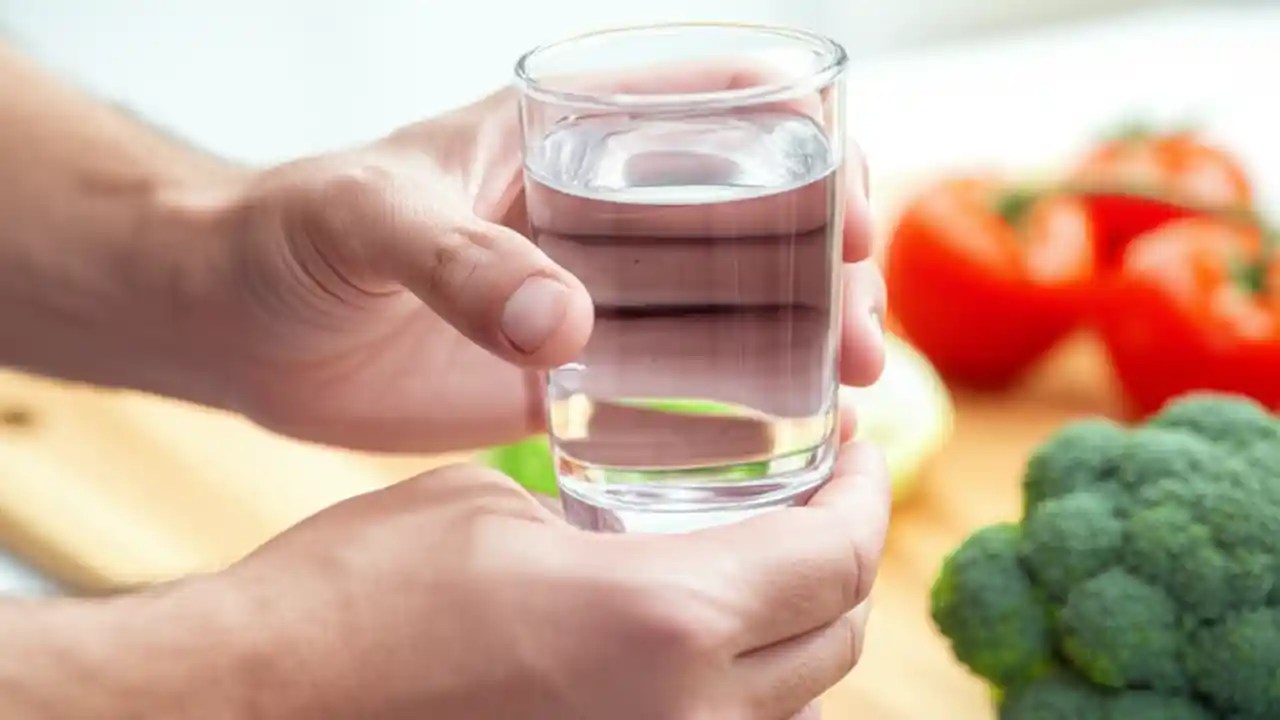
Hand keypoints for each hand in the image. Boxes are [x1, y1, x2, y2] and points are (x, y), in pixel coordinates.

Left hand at [172, 83, 881, 451]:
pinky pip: (673, 382)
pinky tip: (787, 436)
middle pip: (754, 217)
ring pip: (730, 302)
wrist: (236, 323)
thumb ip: (456, 261)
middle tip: (864, 336)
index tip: (854, 213)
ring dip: (801, 337)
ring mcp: (593, 291)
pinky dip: (732, 404)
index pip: (720, 108)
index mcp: (566, 135)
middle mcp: (597, 210)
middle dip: (828, 263)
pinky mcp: (571, 371)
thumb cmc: (286, 234)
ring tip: (854, 390)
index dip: (810, 145)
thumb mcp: (363, 220)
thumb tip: (566, 326)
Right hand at [174, 431, 887, 718]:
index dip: (864, 496)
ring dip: (796, 627)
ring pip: (791, 702)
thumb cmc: (355, 592)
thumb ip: (601, 513)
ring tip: (762, 555)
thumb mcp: (494, 506)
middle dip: (840, 557)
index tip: (855, 449)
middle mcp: (683, 715)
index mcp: (663, 620)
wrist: (257, 702)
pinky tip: (696, 633)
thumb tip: (641, 517)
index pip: (837, 561)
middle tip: (814, 494)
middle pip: (833, 640)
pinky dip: (740, 682)